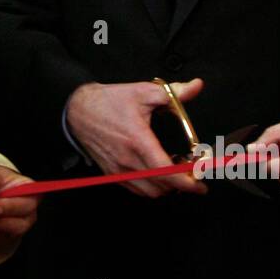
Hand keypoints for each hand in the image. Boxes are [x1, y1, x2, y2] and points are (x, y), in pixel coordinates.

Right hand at [65, 80, 207, 197]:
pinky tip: (159, 173)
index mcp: (137, 139)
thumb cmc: (109, 102)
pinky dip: (152, 187)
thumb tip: (196, 86)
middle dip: (183, 185)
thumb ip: (174, 92)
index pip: (165, 170)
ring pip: (150, 192)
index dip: (186, 181)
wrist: (78, 111)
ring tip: (177, 173)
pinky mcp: (112, 174)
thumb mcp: (143, 91)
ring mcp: (118, 170)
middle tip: (195, 174)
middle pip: (161, 186)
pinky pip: (137, 190)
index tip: (201, 183)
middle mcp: (127, 160)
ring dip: (167, 187)